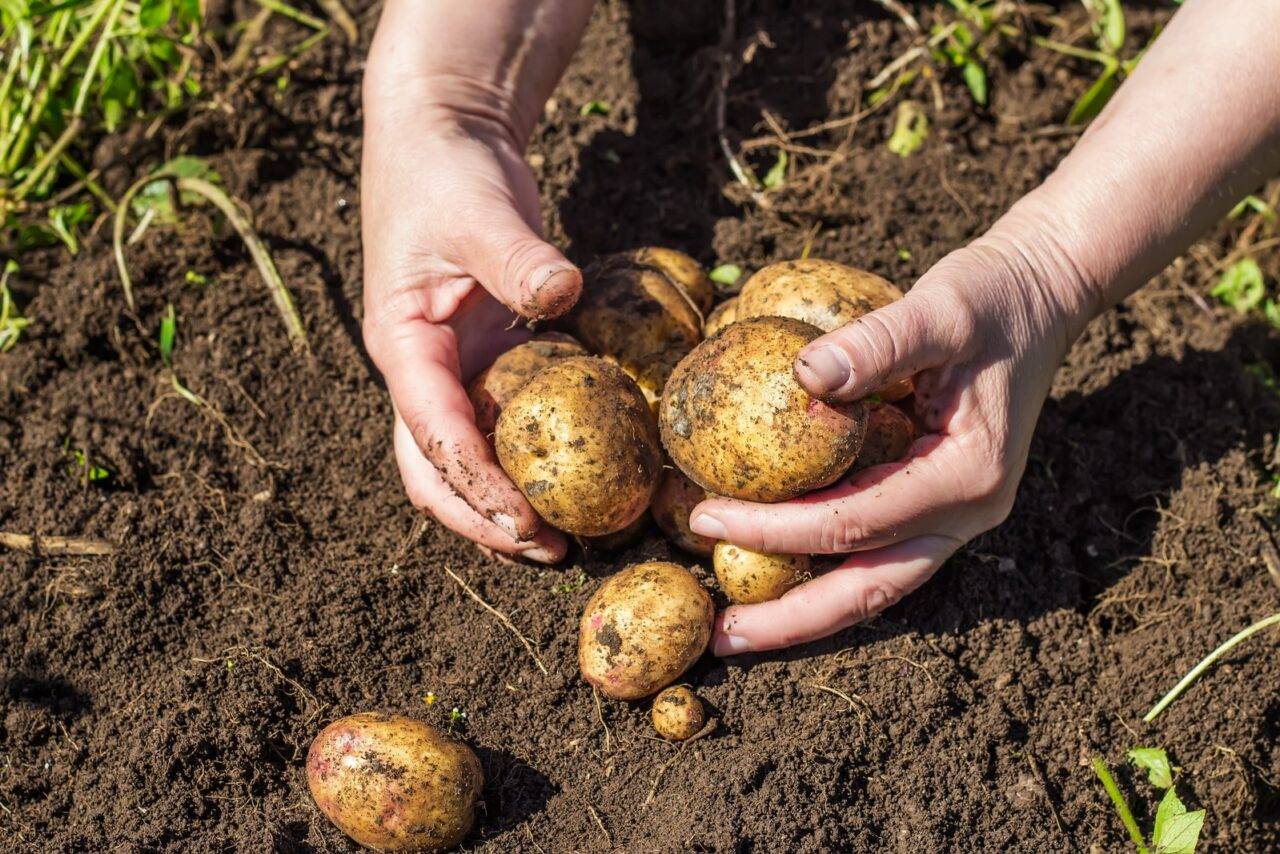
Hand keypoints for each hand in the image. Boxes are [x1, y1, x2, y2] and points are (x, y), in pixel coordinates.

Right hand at [361, 74, 580, 562]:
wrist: (441, 140)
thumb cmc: (448, 171)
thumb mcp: (480, 209)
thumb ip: (516, 255)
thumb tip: (562, 293)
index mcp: (403, 344)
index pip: (434, 432)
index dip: (478, 485)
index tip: (528, 522)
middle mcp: (419, 370)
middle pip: (433, 471)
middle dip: (483, 521)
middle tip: (550, 552)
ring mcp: (448, 371)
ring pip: (460, 461)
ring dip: (498, 506)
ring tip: (560, 543)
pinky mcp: (482, 361)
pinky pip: (495, 428)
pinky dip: (521, 464)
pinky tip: (568, 484)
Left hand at [690, 230, 1092, 653]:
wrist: (1041, 296)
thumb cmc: (991, 298)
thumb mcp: (939, 308)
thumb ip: (879, 342)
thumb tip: (803, 374)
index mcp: (968, 475)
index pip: (854, 522)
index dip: (775, 527)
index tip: (705, 516)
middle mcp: (967, 513)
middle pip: (870, 590)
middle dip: (792, 620)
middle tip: (720, 637)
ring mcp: (957, 516)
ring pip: (876, 584)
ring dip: (807, 611)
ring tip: (737, 627)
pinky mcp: (937, 502)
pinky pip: (877, 552)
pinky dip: (825, 569)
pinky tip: (774, 571)